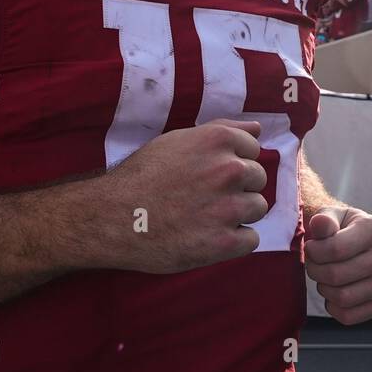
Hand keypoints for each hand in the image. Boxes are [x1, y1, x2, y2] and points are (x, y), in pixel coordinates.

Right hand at [101, 119, 267, 274]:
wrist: (113, 217)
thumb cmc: (143, 175)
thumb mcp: (177, 140)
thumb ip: (221, 130)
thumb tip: (258, 129)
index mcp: (219, 140)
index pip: (253, 150)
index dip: (232, 162)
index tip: (209, 174)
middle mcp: (229, 170)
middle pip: (257, 179)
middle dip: (236, 187)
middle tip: (204, 197)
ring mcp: (229, 208)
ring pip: (257, 208)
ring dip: (237, 214)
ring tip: (204, 217)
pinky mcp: (224, 242)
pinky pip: (251, 239)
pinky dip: (233, 241)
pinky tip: (207, 236)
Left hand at [305, 206, 371, 324]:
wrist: (348, 241)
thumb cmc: (334, 227)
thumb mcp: (327, 215)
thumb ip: (323, 219)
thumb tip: (320, 224)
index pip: (336, 249)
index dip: (314, 252)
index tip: (310, 247)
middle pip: (337, 275)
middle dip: (315, 270)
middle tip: (313, 263)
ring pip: (343, 298)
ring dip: (323, 288)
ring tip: (322, 276)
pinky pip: (349, 316)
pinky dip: (333, 308)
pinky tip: (331, 292)